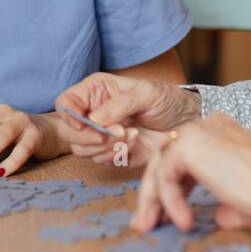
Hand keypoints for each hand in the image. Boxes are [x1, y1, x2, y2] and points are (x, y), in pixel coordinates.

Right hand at [53, 72, 200, 167]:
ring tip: (133, 134)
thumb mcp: (145, 94)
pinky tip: (135, 142)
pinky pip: (100, 161)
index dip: (69, 115)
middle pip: (69, 131)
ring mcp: (100, 134)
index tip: (85, 124)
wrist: (185, 123)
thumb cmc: (166, 100)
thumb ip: (118, 105)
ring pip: (82, 149)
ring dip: (107, 146)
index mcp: (95, 91)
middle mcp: (92, 112)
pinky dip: (116, 155)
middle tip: (118, 132)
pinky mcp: (111, 152)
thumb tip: (93, 120)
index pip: (66, 103)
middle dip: (92, 135)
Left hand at [131, 113, 250, 232]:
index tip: (163, 217)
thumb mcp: (243, 201)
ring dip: (153, 199)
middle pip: (166, 158)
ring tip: (153, 227)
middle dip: (153, 194)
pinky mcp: (189, 145)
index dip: (170, 188)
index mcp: (221, 131)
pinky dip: (169, 200)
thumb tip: (219, 217)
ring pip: (160, 165)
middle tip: (145, 224)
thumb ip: (226, 205)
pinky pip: (165, 175)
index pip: (183, 157)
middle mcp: (208, 125)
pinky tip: (184, 220)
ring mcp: (197, 131)